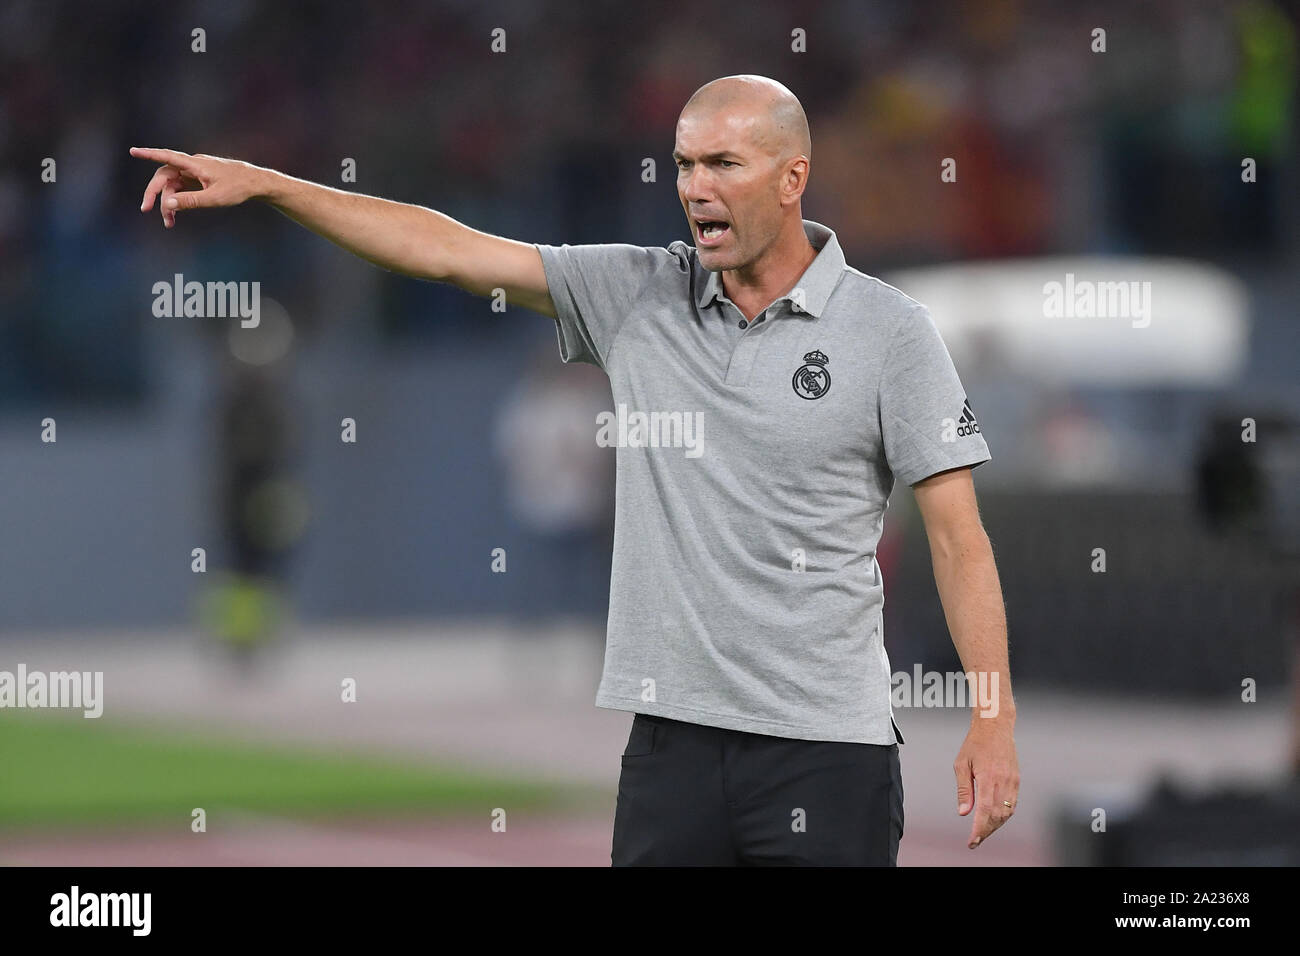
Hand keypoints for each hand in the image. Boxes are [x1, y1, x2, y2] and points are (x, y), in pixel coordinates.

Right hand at [130, 147, 263, 227]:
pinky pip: (182, 188)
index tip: (132, 151)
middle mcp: (193, 165)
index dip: (149, 154)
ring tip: (169, 223)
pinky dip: (178, 200)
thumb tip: (168, 203)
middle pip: (165, 176)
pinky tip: (176, 215)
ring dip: (168, 202)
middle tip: (146, 210)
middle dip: (154, 192)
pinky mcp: (200, 179)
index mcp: (195, 164)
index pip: (167, 157)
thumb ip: (191, 201)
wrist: (257, 184)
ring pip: (173, 185)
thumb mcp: (215, 198)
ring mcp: (196, 172)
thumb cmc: (239, 188)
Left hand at [954, 716, 1018, 848]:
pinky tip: (994, 819)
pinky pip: (1012, 804)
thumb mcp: (961, 764)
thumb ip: (964, 790)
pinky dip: (1004, 815)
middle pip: (997, 816)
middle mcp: (1004, 781)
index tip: (972, 841)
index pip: (985, 811)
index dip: (979, 829)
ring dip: (996, 825)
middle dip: (986, 831)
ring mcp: (1013, 781)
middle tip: (975, 840)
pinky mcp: (1017, 780)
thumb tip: (964, 813)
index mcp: (989, 777)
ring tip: (983, 832)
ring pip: (1007, 812)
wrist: (995, 727)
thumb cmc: (975, 744)